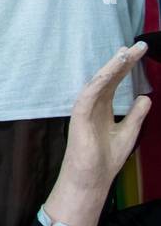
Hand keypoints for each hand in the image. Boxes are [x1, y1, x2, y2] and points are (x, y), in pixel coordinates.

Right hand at [44, 42, 150, 225]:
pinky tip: (110, 72)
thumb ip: (135, 115)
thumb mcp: (128, 133)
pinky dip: (98, 83)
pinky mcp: (79, 117)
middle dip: (123, 61)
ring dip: (111, 68)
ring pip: (98, 83)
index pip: (115, 83)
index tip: (141, 52)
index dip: (127, 67)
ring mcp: (84, 110)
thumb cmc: (105, 160)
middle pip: (108, 78)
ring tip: (126, 53)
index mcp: (103, 108)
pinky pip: (88, 96)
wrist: (92, 179)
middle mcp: (93, 105)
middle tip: (139, 46)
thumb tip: (144, 97)